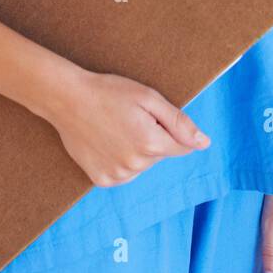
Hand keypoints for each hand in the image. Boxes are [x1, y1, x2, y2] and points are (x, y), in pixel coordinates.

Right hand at [49, 69, 210, 186]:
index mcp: (151, 143)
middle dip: (152, 138)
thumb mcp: (148, 98)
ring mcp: (118, 175)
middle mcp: (136, 165)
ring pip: (142, 165)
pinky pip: (124, 173)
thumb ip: (179, 122)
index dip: (170, 129)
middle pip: (160, 155)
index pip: (182, 146)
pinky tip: (107, 142)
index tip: (151, 116)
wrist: (68, 99)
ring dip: (136, 150)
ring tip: (115, 128)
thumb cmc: (109, 92)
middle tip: (128, 117)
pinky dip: (120, 160)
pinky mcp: (102, 180)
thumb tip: (204, 143)